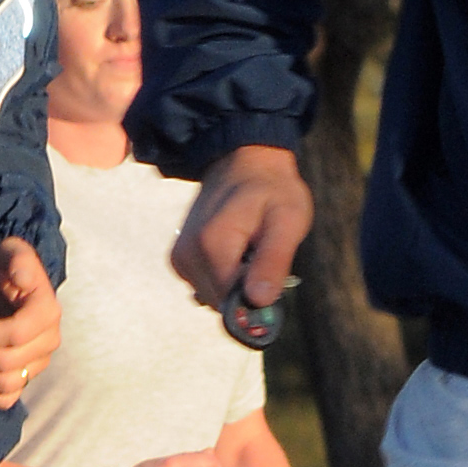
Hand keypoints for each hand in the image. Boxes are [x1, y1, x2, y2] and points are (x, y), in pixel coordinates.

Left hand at [0, 235, 60, 409]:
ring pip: (5, 384)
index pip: (15, 336)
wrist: (1, 284)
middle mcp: (48, 342)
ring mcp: (36, 364)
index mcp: (47, 312)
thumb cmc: (1, 266)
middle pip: (6, 363)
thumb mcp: (8, 252)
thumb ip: (18, 259)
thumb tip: (22, 276)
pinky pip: (5, 399)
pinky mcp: (23, 378)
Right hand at [171, 144, 312, 308]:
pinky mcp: (180, 261)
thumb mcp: (287, 220)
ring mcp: (180, 258)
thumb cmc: (271, 190)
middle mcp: (187, 254)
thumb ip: (273, 262)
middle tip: (263, 256)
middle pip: (223, 303)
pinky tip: (236, 253)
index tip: (273, 278)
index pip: (232, 303)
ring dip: (237, 284)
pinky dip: (225, 278)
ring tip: (249, 250)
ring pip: (215, 298)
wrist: (243, 162)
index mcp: (212, 245)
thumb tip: (258, 302)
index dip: (257, 300)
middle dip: (247, 291)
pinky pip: (207, 288)